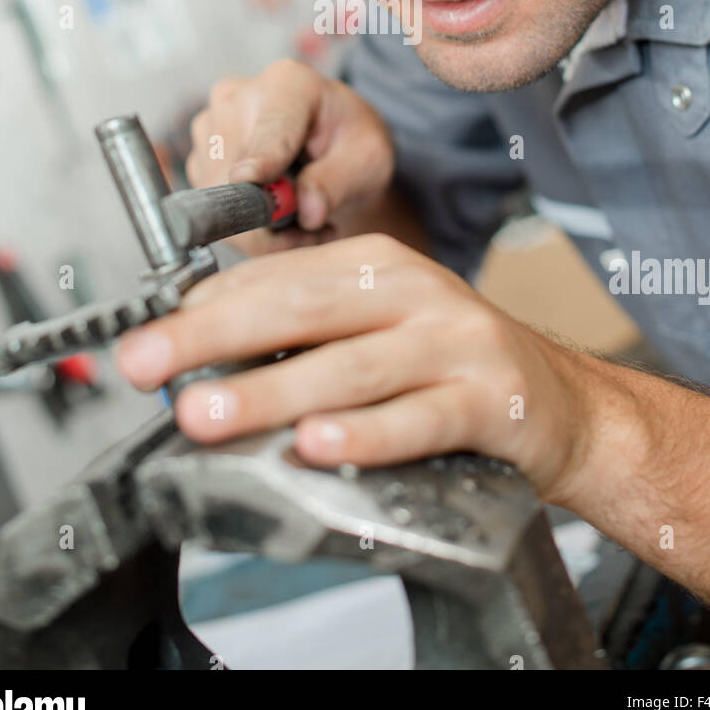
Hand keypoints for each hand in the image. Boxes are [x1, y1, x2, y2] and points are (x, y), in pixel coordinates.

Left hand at [115, 234, 588, 500]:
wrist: (563, 403)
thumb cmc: (452, 363)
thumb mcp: (380, 324)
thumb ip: (306, 329)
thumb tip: (202, 345)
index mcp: (379, 265)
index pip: (279, 277)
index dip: (206, 307)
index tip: (146, 338)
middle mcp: (415, 292)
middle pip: (303, 308)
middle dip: (215, 337)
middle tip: (150, 364)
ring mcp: (455, 343)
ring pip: (352, 366)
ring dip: (272, 391)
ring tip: (209, 414)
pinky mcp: (491, 400)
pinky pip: (420, 418)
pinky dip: (367, 433)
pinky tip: (319, 444)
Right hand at [185, 60, 394, 255]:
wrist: (331, 141)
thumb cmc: (350, 141)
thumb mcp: (367, 158)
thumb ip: (337, 181)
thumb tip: (307, 210)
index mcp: (288, 84)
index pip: (269, 128)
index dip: (260, 158)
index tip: (251, 179)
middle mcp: (239, 96)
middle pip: (234, 171)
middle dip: (271, 217)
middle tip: (314, 228)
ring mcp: (212, 124)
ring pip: (219, 196)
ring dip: (262, 228)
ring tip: (303, 217)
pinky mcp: (200, 155)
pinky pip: (214, 206)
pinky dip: (247, 226)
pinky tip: (278, 215)